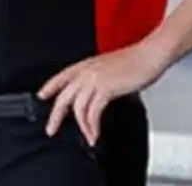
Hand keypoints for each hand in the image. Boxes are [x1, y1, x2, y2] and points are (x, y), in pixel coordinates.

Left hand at [37, 41, 170, 146]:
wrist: (150, 55)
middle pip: (63, 96)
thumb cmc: (136, 60)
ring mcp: (94, 79)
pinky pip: (92, 112)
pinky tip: (95, 133)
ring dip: (82, 126)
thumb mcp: (110, 67)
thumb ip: (100, 78)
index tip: (41, 96)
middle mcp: (86, 71)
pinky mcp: (105, 88)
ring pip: (77, 107)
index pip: (61, 76)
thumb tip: (97, 93)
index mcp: (86, 65)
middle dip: (55, 116)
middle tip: (51, 129)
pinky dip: (92, 126)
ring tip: (87, 137)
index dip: (49, 87)